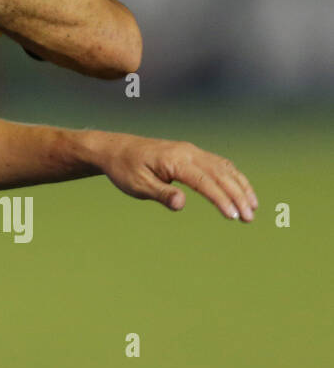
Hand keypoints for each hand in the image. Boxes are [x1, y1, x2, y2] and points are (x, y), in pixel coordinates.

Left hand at [89, 133, 258, 220]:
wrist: (114, 149)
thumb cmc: (124, 169)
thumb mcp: (137, 185)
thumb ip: (161, 194)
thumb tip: (182, 203)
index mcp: (174, 159)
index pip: (205, 181)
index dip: (221, 199)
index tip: (234, 216)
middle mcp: (187, 151)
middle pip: (220, 174)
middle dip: (237, 195)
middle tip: (249, 218)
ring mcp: (190, 150)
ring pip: (223, 167)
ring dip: (240, 186)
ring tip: (253, 208)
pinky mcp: (190, 153)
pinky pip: (218, 164)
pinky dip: (233, 176)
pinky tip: (241, 190)